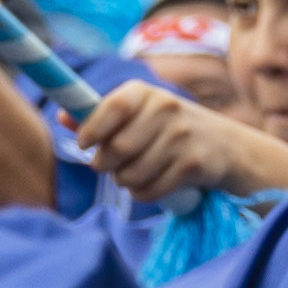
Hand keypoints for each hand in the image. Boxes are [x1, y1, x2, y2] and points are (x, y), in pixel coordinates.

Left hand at [71, 80, 287, 202]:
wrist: (224, 146)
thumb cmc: (168, 129)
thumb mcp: (138, 114)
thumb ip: (100, 116)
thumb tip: (62, 116)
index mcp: (146, 93)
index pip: (113, 106)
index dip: (92, 128)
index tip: (84, 143)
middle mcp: (166, 109)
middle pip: (117, 149)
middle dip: (105, 165)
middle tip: (109, 165)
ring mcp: (182, 137)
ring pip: (131, 174)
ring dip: (124, 182)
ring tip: (131, 174)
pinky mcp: (194, 165)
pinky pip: (150, 190)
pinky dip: (142, 193)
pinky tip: (150, 183)